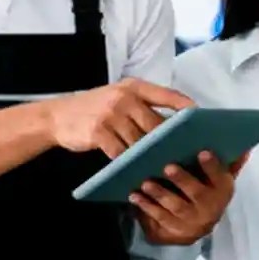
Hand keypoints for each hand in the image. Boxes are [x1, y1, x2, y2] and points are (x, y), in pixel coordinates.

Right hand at [45, 77, 193, 157]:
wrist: (58, 116)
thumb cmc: (95, 109)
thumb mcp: (117, 97)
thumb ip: (142, 106)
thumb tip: (172, 127)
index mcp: (133, 87)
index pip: (166, 94)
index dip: (184, 107)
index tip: (200, 119)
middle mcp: (124, 97)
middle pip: (155, 124)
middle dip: (169, 142)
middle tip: (183, 155)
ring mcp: (111, 114)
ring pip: (140, 141)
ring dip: (150, 157)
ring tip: (163, 168)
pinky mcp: (99, 132)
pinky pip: (121, 153)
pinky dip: (129, 164)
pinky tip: (137, 172)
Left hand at [129, 150, 248, 245]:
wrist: (199, 225)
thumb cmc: (209, 191)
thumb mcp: (221, 178)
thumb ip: (229, 162)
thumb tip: (245, 145)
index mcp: (223, 189)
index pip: (221, 176)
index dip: (212, 166)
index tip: (203, 152)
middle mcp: (210, 207)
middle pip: (196, 193)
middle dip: (182, 180)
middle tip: (168, 166)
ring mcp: (192, 220)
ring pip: (176, 207)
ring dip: (160, 194)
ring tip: (146, 183)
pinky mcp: (175, 229)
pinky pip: (159, 218)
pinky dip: (146, 207)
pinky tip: (135, 196)